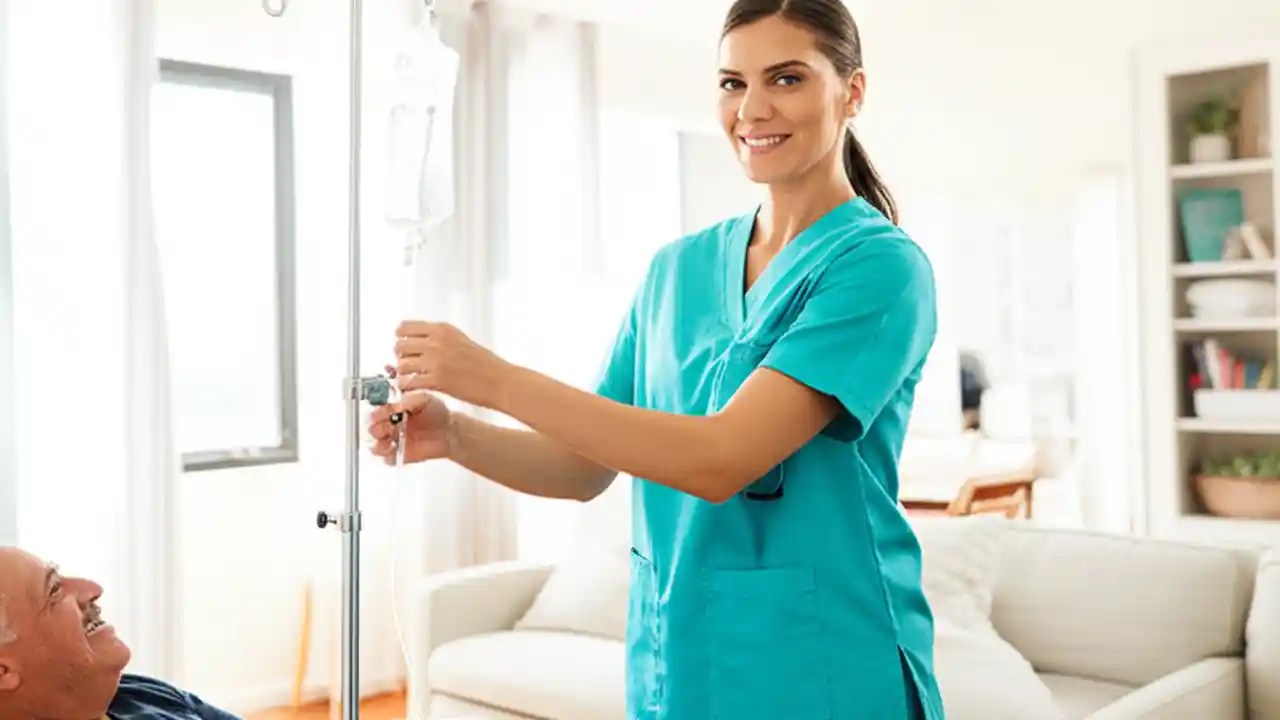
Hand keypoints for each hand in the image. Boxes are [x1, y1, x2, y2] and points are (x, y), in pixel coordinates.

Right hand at [367, 390, 453, 464]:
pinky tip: (395, 451)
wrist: (451, 430)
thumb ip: (407, 400)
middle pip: (373, 429)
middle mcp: (390, 425)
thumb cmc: (438, 412)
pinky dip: (390, 456)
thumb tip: (394, 405)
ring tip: (388, 442)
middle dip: (375, 429)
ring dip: (378, 444)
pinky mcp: (400, 455)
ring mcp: (394, 441)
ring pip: (377, 445)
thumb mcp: (424, 398)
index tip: (377, 416)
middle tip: (383, 429)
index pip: (376, 412)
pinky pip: (388, 459)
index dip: (376, 414)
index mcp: (392, 409)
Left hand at [393, 321, 513, 408]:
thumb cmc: (486, 364)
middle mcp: (436, 342)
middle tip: (408, 365)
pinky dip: (406, 387)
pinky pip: (409, 382)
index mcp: (442, 330)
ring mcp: (435, 361)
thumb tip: (421, 342)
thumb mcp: (461, 340)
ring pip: (401, 365)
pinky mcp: (436, 380)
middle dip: (400, 357)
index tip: (405, 347)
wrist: (500, 381)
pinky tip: (411, 389)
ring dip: (402, 373)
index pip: (405, 327)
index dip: (401, 338)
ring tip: (409, 379)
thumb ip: (440, 338)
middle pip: (400, 345)